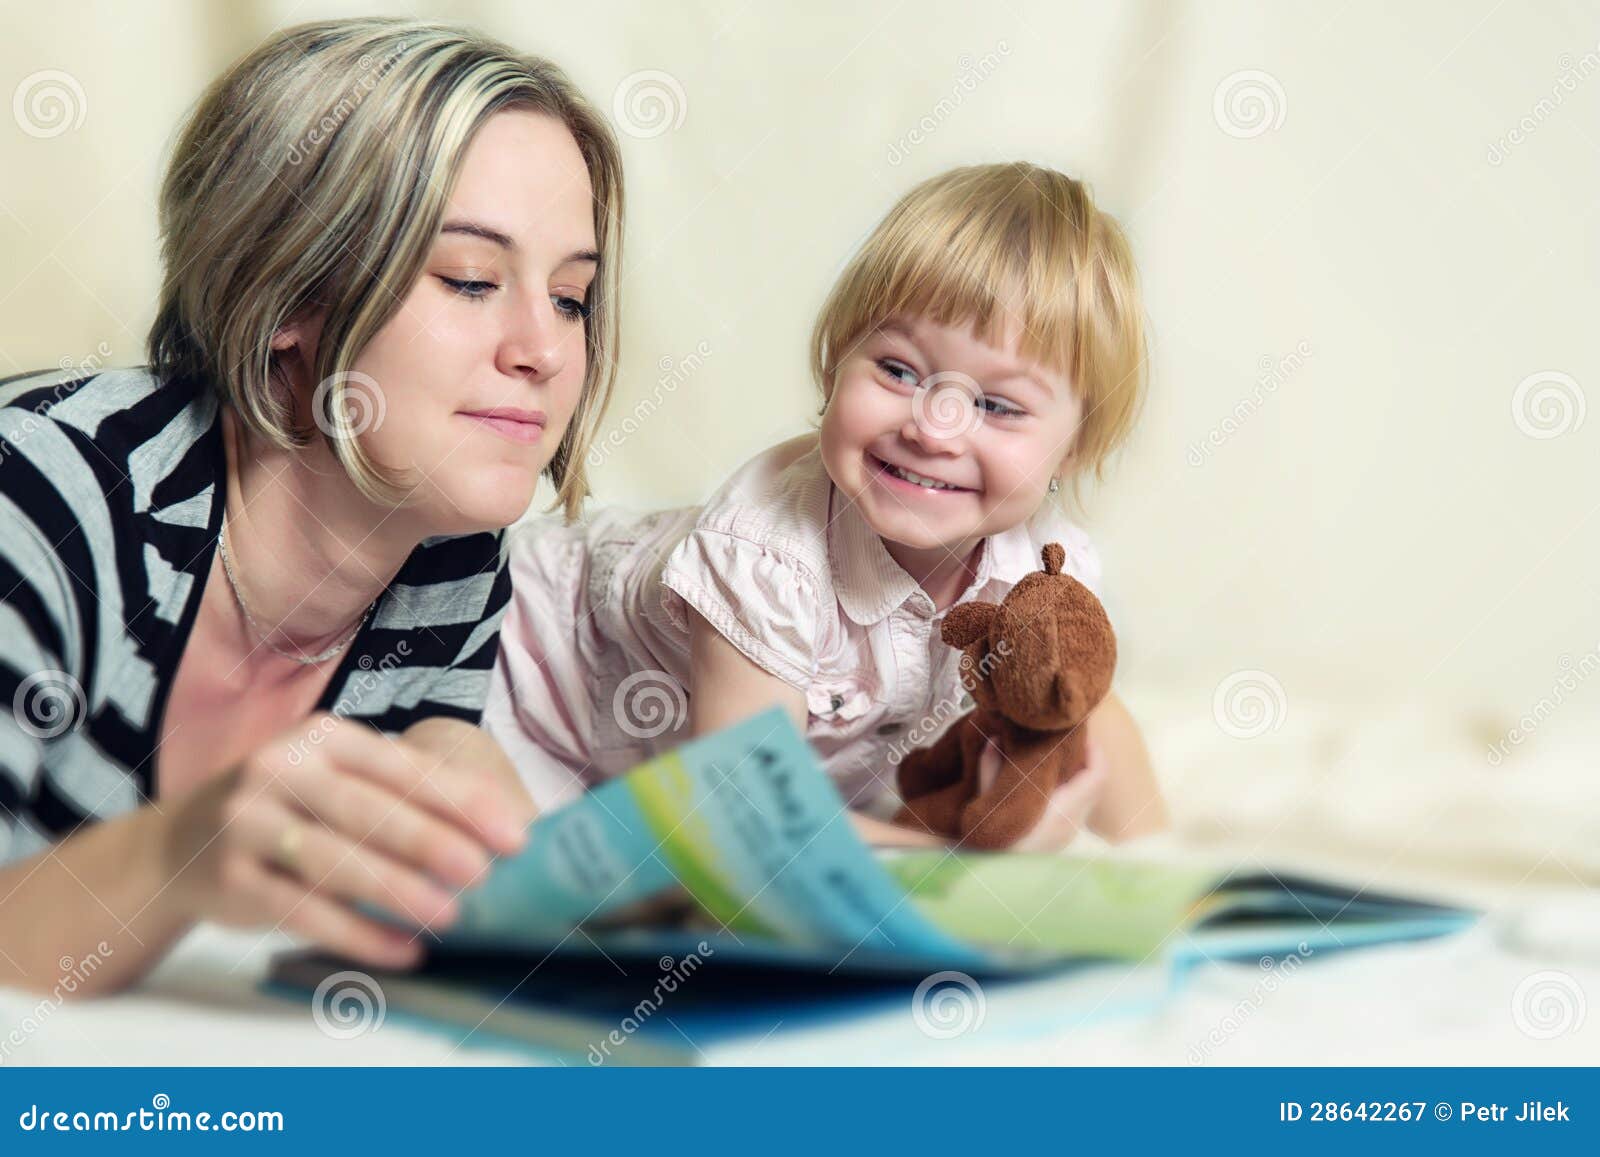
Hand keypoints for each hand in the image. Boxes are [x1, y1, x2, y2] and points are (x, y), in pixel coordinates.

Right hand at [163, 713, 535, 968]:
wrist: (177, 845)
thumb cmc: (288, 809)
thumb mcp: (335, 781)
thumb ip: (402, 794)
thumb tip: (496, 828)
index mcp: (324, 737)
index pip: (403, 767)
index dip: (461, 801)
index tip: (515, 835)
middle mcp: (281, 769)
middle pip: (369, 810)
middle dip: (432, 843)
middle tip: (484, 874)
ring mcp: (247, 822)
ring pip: (334, 860)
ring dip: (398, 891)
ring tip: (450, 916)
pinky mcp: (229, 877)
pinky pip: (301, 909)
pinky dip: (357, 934)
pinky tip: (402, 950)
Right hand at [976, 736, 1108, 851]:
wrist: (993, 882)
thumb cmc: (992, 843)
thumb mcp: (987, 802)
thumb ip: (991, 768)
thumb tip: (996, 738)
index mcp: (1061, 812)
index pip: (1097, 776)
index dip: (1096, 750)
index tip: (1081, 733)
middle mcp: (1072, 824)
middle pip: (1096, 782)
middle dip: (1087, 757)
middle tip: (1070, 738)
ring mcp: (1070, 833)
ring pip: (1088, 794)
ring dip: (1080, 773)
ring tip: (1059, 755)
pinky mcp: (1063, 837)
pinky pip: (1079, 805)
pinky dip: (1072, 788)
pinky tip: (1051, 779)